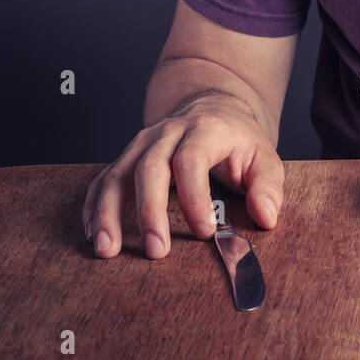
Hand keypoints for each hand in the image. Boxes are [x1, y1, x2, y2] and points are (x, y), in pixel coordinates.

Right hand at [82, 92, 284, 258]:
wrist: (214, 109)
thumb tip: (265, 217)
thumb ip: (268, 187)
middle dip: (149, 212)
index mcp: (204, 130)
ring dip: (108, 213)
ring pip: (117, 174)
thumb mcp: (265, 158)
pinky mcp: (127, 157)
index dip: (195, 198)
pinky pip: (102, 180)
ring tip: (107, 249)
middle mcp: (167, 132)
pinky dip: (94, 207)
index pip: (191, 161)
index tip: (205, 232)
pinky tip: (92, 233)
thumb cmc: (239, 141)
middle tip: (156, 251)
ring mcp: (142, 143)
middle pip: (149, 169)